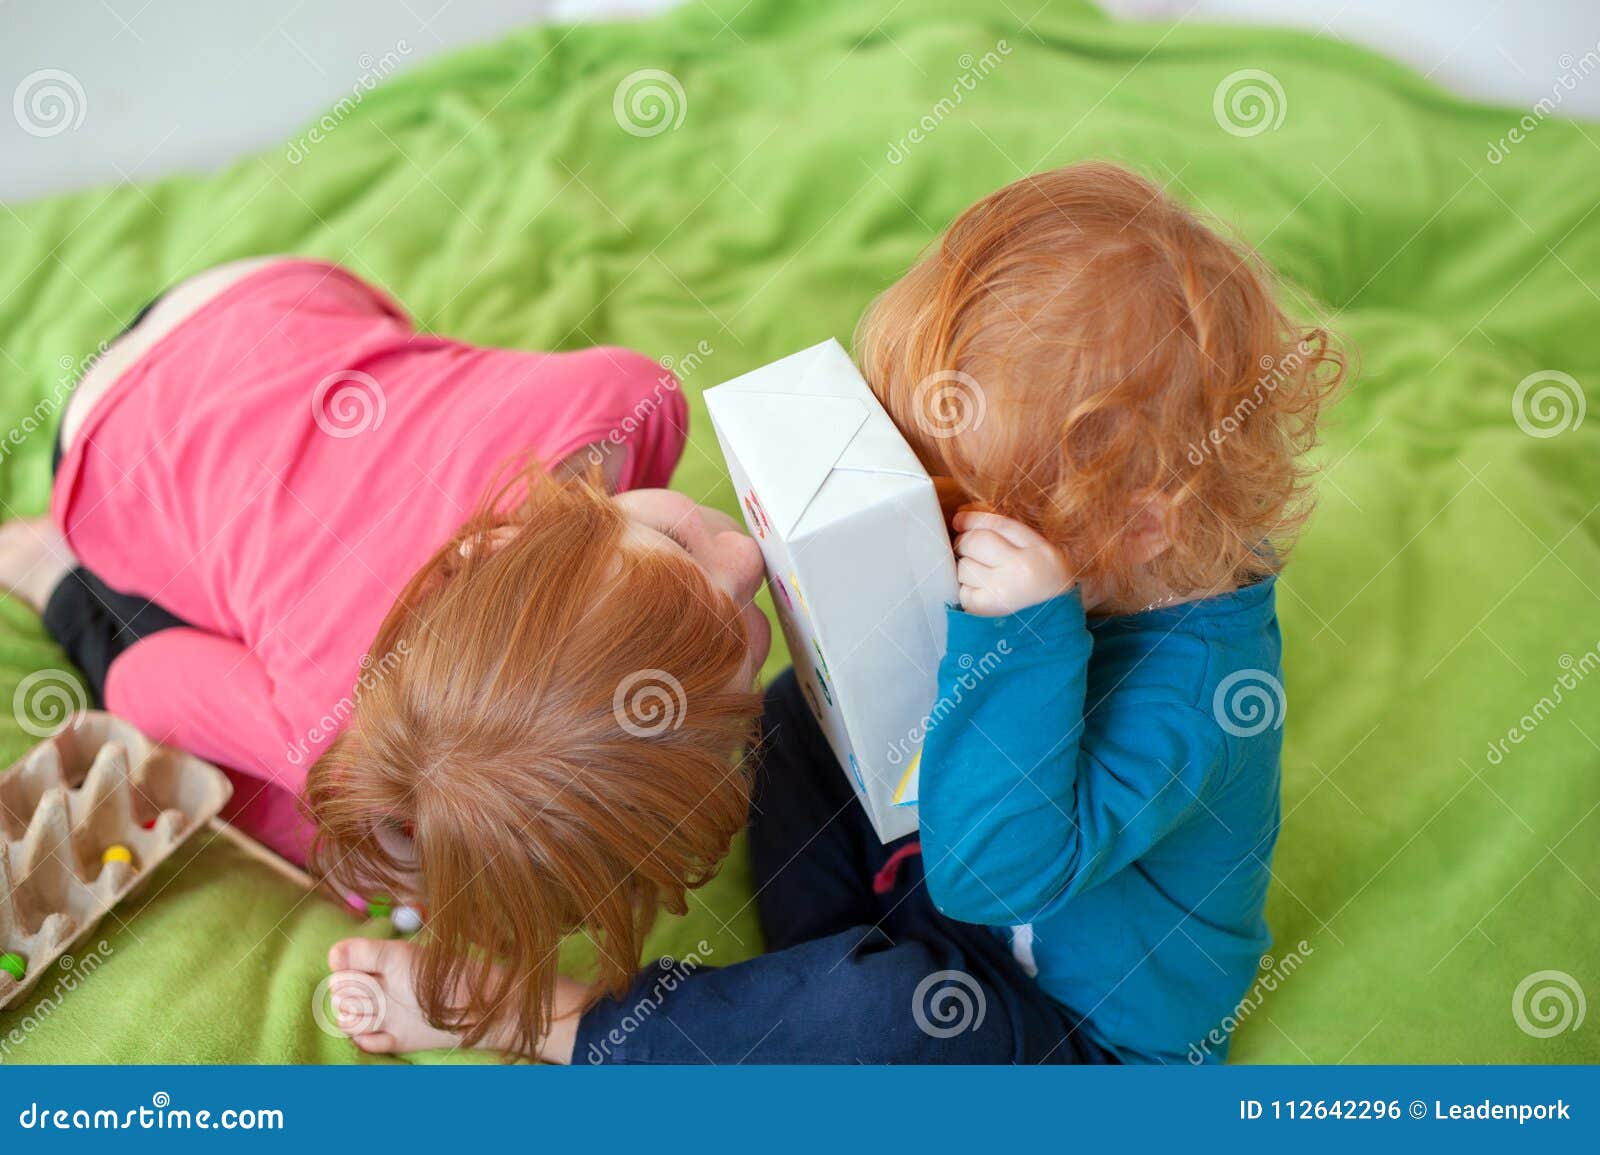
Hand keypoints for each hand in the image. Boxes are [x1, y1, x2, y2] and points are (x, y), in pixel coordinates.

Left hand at [952, 509, 1073, 616]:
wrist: (1058, 631)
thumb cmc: (1048, 592)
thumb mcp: (1043, 557)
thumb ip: (1013, 538)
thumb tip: (966, 519)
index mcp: (1038, 549)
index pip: (997, 523)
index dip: (973, 519)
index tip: (960, 520)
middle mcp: (1020, 566)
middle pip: (975, 541)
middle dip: (965, 544)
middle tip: (968, 552)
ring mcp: (1002, 589)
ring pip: (964, 567)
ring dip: (966, 571)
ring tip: (983, 580)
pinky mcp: (988, 609)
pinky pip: (964, 592)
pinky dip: (968, 593)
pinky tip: (982, 597)